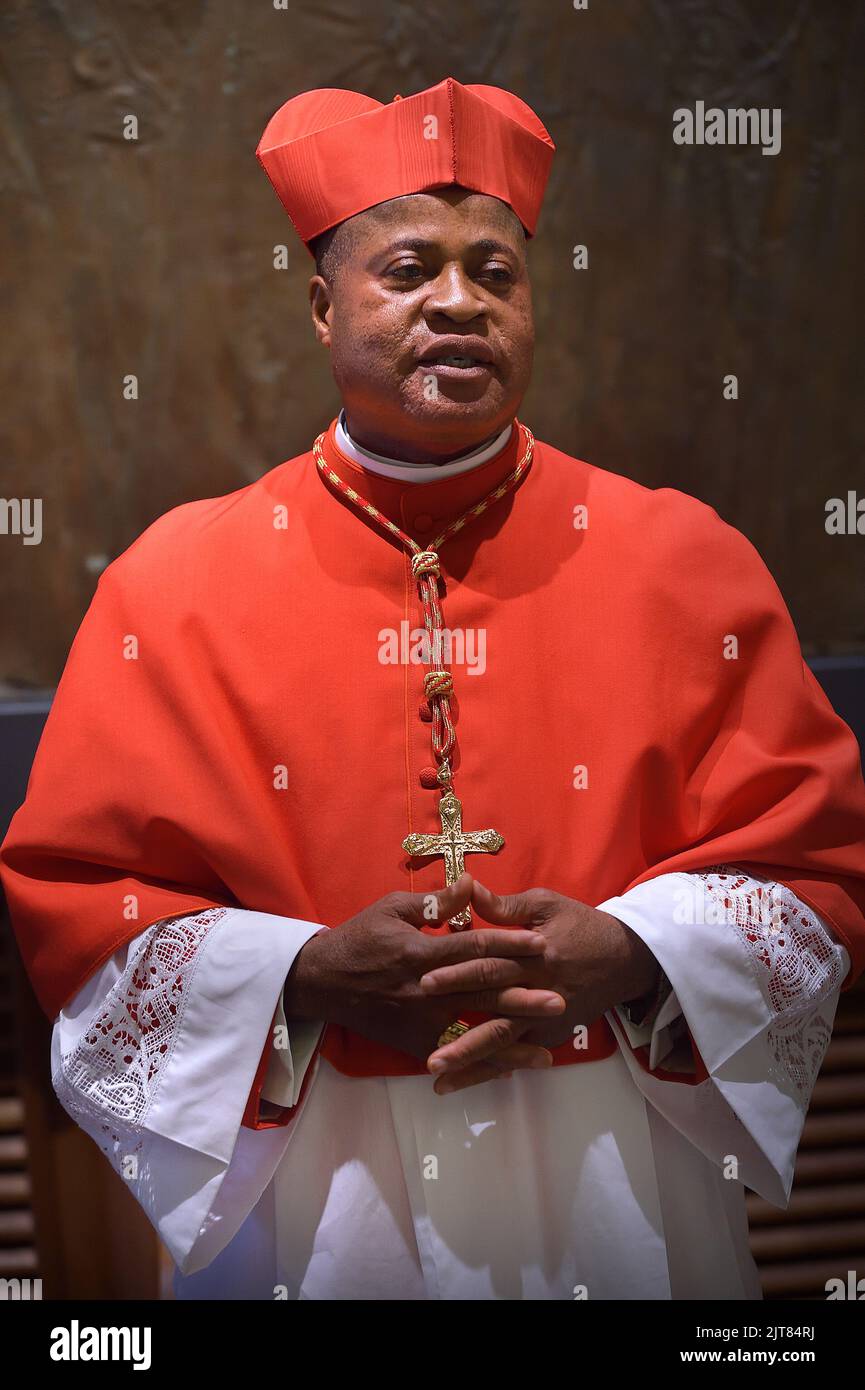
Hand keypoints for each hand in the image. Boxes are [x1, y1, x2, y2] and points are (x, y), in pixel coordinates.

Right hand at [283, 874, 563, 1083]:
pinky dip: (481, 1064)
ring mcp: (419, 1021)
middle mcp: (424, 990)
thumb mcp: (392, 908)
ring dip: (510, 1042)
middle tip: (560, 1000)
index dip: (510, 944)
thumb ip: (435, 902)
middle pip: (481, 993)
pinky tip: (509, 1069)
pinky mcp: (413, 1043)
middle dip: (523, 997)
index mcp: (421, 951)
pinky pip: (453, 1055)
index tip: (542, 944)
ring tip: (546, 1051)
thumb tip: (471, 883)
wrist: (323, 981)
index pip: (474, 946)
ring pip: (472, 1033)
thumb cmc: (360, 937)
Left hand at [420, 880, 660, 1063]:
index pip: (490, 964)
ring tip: (437, 1074)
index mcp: (533, 955)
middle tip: (427, 1043)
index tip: (424, 981)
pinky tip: (460, 1083)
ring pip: (503, 1041)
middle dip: (459, 1029)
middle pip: (493, 1010)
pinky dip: (488, 1071)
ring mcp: (545, 1018)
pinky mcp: (550, 1036)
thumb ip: (505, 905)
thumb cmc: (579, 925)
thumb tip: (467, 887)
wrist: (624, 959)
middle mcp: (538, 991)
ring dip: (470, 1059)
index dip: (457, 972)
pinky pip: (516, 1056)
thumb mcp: (545, 904)